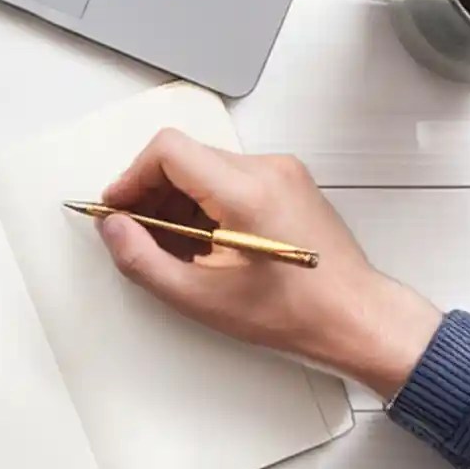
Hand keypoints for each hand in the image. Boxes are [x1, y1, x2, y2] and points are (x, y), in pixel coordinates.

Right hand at [97, 130, 440, 398]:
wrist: (356, 318)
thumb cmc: (293, 314)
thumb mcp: (202, 298)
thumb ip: (143, 261)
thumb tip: (113, 229)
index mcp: (246, 191)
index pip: (168, 150)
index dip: (132, 177)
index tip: (117, 210)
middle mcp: (267, 168)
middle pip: (185, 157)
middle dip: (152, 192)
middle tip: (137, 235)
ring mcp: (282, 171)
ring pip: (206, 167)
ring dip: (177, 200)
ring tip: (173, 248)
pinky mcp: (289, 182)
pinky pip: (231, 178)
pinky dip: (206, 204)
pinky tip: (204, 244)